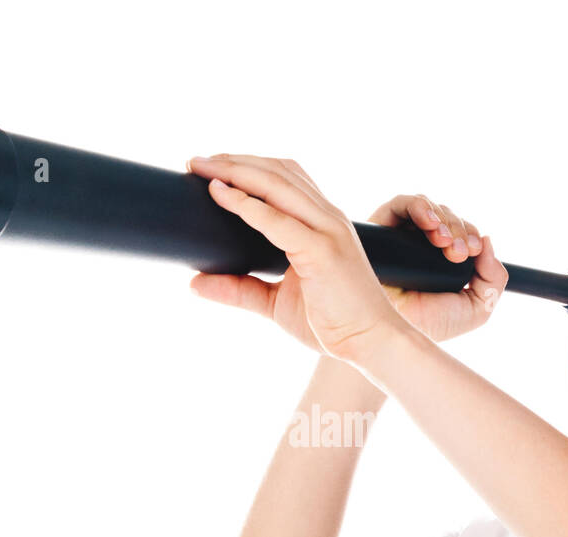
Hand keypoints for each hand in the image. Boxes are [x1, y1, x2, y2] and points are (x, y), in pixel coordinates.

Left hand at [185, 154, 404, 363]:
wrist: (373, 344)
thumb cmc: (335, 323)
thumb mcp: (276, 304)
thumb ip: (240, 290)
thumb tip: (194, 283)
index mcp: (322, 223)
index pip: (284, 178)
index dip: (247, 166)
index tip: (209, 167)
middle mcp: (327, 218)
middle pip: (278, 171)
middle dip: (234, 161)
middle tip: (195, 162)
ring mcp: (328, 231)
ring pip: (277, 185)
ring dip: (236, 172)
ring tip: (202, 169)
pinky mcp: (323, 251)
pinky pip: (279, 221)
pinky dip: (248, 205)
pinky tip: (222, 195)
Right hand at [367, 195, 507, 342]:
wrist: (394, 331)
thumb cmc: (429, 325)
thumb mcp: (477, 308)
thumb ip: (494, 279)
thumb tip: (487, 241)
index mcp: (444, 261)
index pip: (462, 232)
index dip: (471, 235)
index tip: (473, 251)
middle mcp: (422, 245)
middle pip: (447, 217)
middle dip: (459, 230)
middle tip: (458, 252)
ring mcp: (402, 235)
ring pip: (428, 208)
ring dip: (443, 220)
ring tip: (443, 241)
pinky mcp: (381, 228)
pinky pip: (401, 203)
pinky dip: (419, 206)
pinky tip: (429, 224)